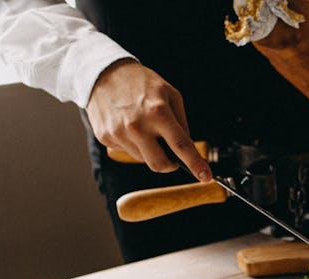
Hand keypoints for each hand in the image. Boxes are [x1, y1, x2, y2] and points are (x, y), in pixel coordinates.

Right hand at [86, 59, 211, 181]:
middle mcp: (137, 125)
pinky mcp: (105, 137)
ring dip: (149, 150)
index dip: (195, 164)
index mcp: (158, 112)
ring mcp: (119, 133)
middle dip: (170, 164)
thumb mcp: (170, 94)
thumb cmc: (139, 82)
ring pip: (143, 159)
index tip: (206, 176)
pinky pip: (127, 150)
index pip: (181, 146)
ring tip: (143, 127)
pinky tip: (128, 125)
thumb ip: (181, 122)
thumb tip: (187, 148)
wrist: (102, 72)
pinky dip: (133, 143)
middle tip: (172, 155)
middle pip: (160, 164)